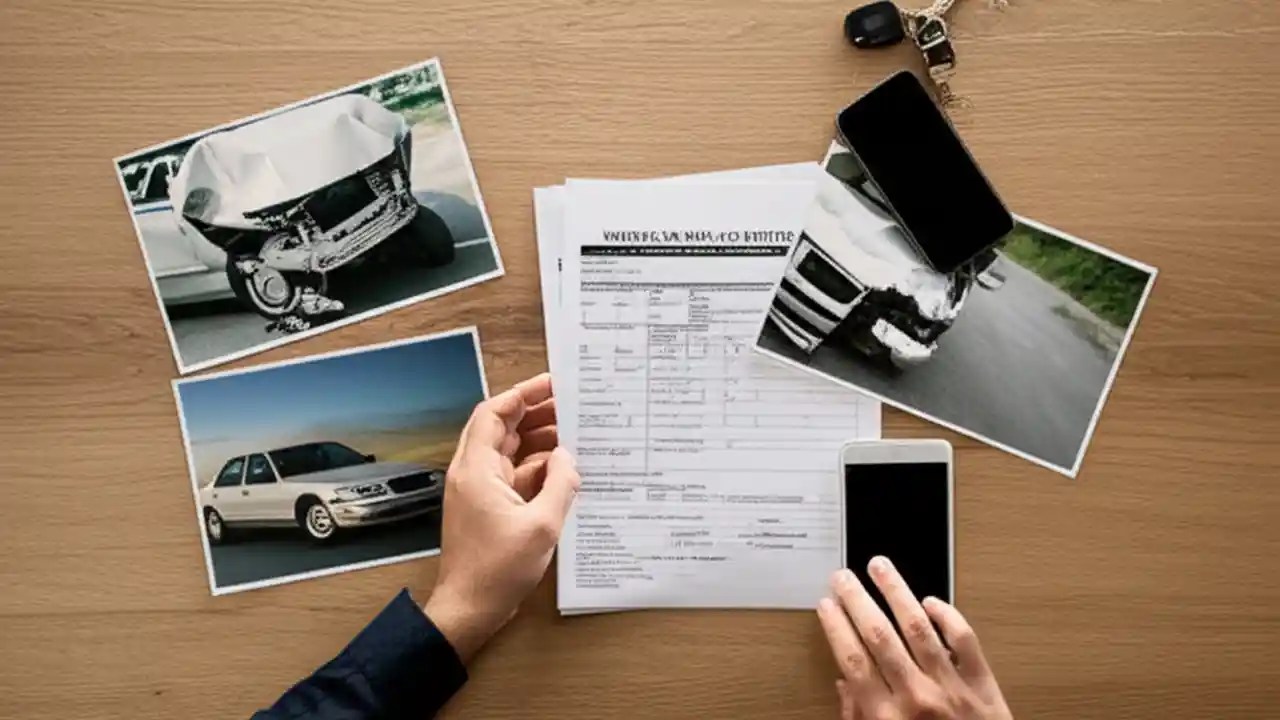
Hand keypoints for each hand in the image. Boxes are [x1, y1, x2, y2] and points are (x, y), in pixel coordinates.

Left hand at [423, 373, 579, 661]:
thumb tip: (569, 458)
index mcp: (476, 470)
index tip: (553, 384)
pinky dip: (539, 470)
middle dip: (536, 414)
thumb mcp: (541, 526)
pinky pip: (515, 476)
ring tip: (576, 435)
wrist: (468, 610)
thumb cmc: (496, 571)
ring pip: (510, 452)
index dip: (522, 394)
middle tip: (572, 406)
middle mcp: (473, 474)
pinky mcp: (489, 509)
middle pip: (502, 428)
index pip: (494, 413)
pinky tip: (566, 472)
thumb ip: (560, 485)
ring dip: (540, 442)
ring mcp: (480, 492)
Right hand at [818, 558, 1012, 719]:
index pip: (853, 662)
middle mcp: (918, 700)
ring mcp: (952, 690)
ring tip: (880, 568)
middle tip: (843, 577)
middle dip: (857, 601)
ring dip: (896, 593)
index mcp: (888, 719)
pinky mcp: (984, 687)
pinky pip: (965, 641)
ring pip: (919, 628)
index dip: (836, 628)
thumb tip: (844, 688)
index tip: (826, 606)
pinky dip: (948, 617)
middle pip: (879, 637)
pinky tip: (931, 601)